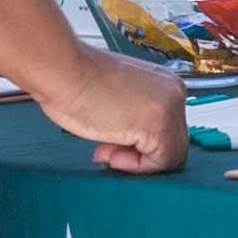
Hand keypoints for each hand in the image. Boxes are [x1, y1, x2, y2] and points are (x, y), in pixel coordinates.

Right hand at [33, 44, 188, 173]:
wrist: (64, 71)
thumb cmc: (77, 80)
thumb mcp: (117, 99)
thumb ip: (133, 118)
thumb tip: (135, 144)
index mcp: (165, 84)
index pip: (169, 129)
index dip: (139, 144)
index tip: (113, 142)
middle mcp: (174, 93)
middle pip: (173, 143)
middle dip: (138, 154)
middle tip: (106, 149)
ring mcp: (170, 109)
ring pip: (171, 156)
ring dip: (136, 162)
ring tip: (106, 150)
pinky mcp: (160, 126)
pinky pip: (161, 163)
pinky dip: (136, 167)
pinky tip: (112, 153)